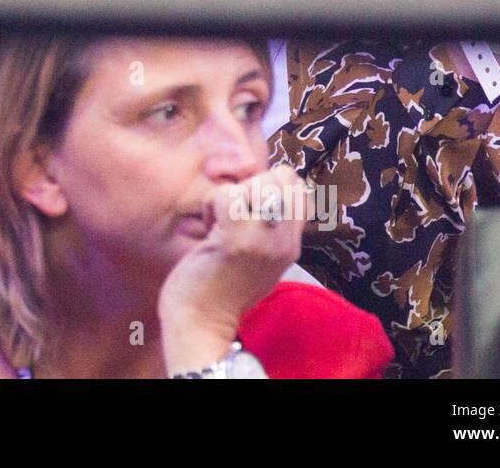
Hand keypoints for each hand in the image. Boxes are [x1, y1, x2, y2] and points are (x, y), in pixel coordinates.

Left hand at [157, 166, 305, 371]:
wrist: (201, 322)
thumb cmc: (221, 284)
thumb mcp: (261, 254)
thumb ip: (270, 223)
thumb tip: (262, 183)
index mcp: (292, 243)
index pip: (298, 187)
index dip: (270, 184)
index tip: (250, 208)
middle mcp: (284, 240)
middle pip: (281, 177)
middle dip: (251, 186)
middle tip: (233, 217)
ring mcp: (263, 238)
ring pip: (254, 183)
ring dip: (229, 198)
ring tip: (221, 227)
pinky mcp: (236, 239)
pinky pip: (226, 195)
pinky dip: (211, 207)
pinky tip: (210, 231)